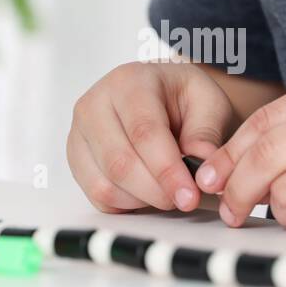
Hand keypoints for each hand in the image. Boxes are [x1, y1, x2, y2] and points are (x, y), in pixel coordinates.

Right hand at [67, 62, 233, 213]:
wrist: (162, 96)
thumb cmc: (183, 97)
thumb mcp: (209, 102)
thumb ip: (207, 133)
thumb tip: (202, 170)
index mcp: (128, 82)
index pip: (143, 132)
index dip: (167, 170)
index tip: (190, 195)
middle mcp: (94, 104)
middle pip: (120, 162)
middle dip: (157, 191)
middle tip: (185, 199)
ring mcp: (79, 133)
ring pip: (105, 184)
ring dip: (142, 200)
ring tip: (168, 191)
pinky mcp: (76, 158)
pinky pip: (97, 195)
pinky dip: (126, 204)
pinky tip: (147, 192)